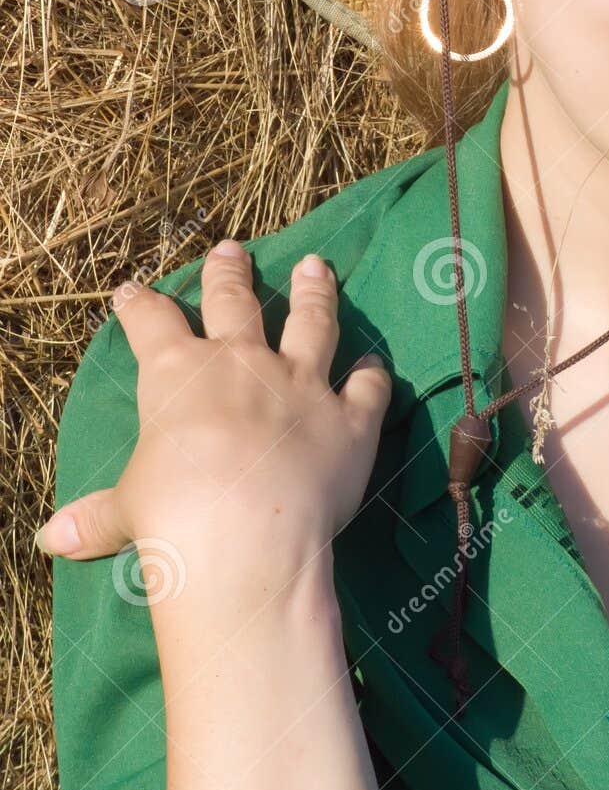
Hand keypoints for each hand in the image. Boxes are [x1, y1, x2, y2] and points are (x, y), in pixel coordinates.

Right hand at [37, 240, 390, 599]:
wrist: (244, 533)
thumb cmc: (172, 515)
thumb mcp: (127, 511)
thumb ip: (99, 517)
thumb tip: (52, 541)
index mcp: (179, 373)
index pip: (151, 324)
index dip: (139, 305)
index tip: (131, 290)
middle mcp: (243, 363)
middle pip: (235, 302)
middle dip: (229, 273)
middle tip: (232, 249)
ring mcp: (302, 383)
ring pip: (311, 322)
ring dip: (313, 293)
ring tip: (315, 268)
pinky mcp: (349, 417)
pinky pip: (368, 386)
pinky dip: (373, 374)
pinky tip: (375, 364)